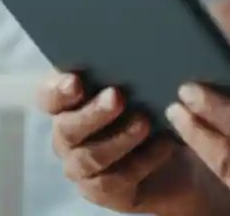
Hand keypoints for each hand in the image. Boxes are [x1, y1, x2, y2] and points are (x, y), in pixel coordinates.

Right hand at [36, 73, 229, 215]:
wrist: (180, 155)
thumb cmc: (156, 107)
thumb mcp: (148, 83)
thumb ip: (135, 66)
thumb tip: (148, 39)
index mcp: (72, 104)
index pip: (49, 96)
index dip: (56, 90)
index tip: (75, 81)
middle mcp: (69, 135)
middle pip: (66, 128)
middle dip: (92, 113)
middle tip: (117, 96)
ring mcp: (82, 166)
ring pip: (89, 157)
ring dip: (118, 139)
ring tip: (145, 122)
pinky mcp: (103, 190)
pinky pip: (115, 180)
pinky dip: (142, 161)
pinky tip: (165, 145)